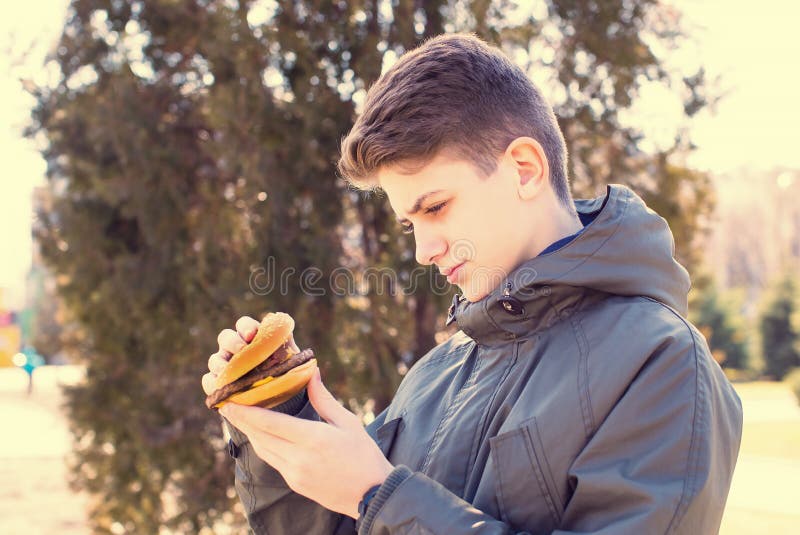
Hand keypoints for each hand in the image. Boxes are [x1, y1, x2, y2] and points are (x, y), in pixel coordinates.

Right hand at [201, 315, 301, 394]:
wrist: (279, 396)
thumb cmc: (281, 369)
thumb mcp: (287, 354)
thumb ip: (285, 339)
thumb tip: (284, 323)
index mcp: (250, 337)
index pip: (243, 324)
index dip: (246, 327)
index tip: (252, 335)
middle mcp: (233, 348)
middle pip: (225, 337)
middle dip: (232, 342)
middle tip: (242, 350)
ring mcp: (223, 366)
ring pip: (214, 360)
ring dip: (220, 364)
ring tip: (230, 372)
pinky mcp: (218, 384)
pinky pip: (209, 382)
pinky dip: (213, 384)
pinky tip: (222, 388)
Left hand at [220, 367, 394, 518]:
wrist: (372, 494)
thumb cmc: (364, 454)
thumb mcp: (347, 421)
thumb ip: (324, 398)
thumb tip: (311, 372)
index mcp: (313, 439)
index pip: (271, 424)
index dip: (247, 413)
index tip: (229, 402)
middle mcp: (299, 458)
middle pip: (260, 437)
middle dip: (241, 421)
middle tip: (225, 405)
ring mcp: (295, 474)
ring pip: (263, 450)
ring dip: (249, 433)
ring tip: (238, 417)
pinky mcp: (295, 483)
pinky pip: (272, 461)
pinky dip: (263, 445)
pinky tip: (260, 435)